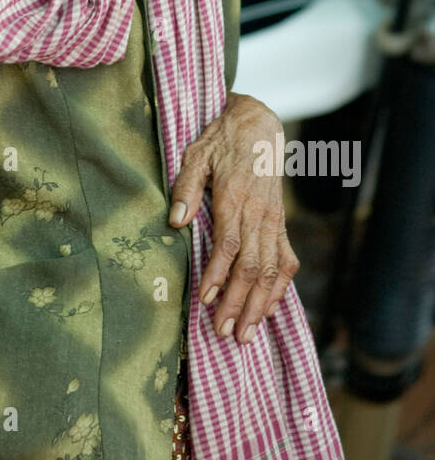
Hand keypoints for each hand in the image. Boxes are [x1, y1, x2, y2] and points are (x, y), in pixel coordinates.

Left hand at [168, 91, 299, 342]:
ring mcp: (274, 220)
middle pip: (252, 265)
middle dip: (239, 303)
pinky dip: (279, 288)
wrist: (258, 125)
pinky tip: (269, 310)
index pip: (229, 243)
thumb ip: (186, 187)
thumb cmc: (221, 140)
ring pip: (271, 270)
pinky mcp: (280, 223)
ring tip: (246, 335)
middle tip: (225, 333)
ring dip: (260, 305)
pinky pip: (286, 260)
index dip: (218, 273)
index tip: (206, 299)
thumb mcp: (196, 154)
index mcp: (236, 196)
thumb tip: (175, 220)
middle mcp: (259, 213)